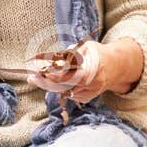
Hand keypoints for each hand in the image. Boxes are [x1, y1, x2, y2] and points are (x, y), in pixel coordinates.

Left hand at [26, 38, 142, 101]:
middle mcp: (92, 84)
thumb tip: (53, 61)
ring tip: (36, 78)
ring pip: (64, 92)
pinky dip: (59, 88)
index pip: (70, 76)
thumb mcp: (85, 47)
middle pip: (64, 86)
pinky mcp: (87, 98)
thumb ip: (70, 54)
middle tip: (31, 78)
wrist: (115, 66)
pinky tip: (52, 82)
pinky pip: (68, 94)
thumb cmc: (96, 53)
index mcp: (93, 69)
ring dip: (49, 86)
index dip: (53, 76)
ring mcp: (90, 93)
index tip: (39, 73)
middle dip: (45, 83)